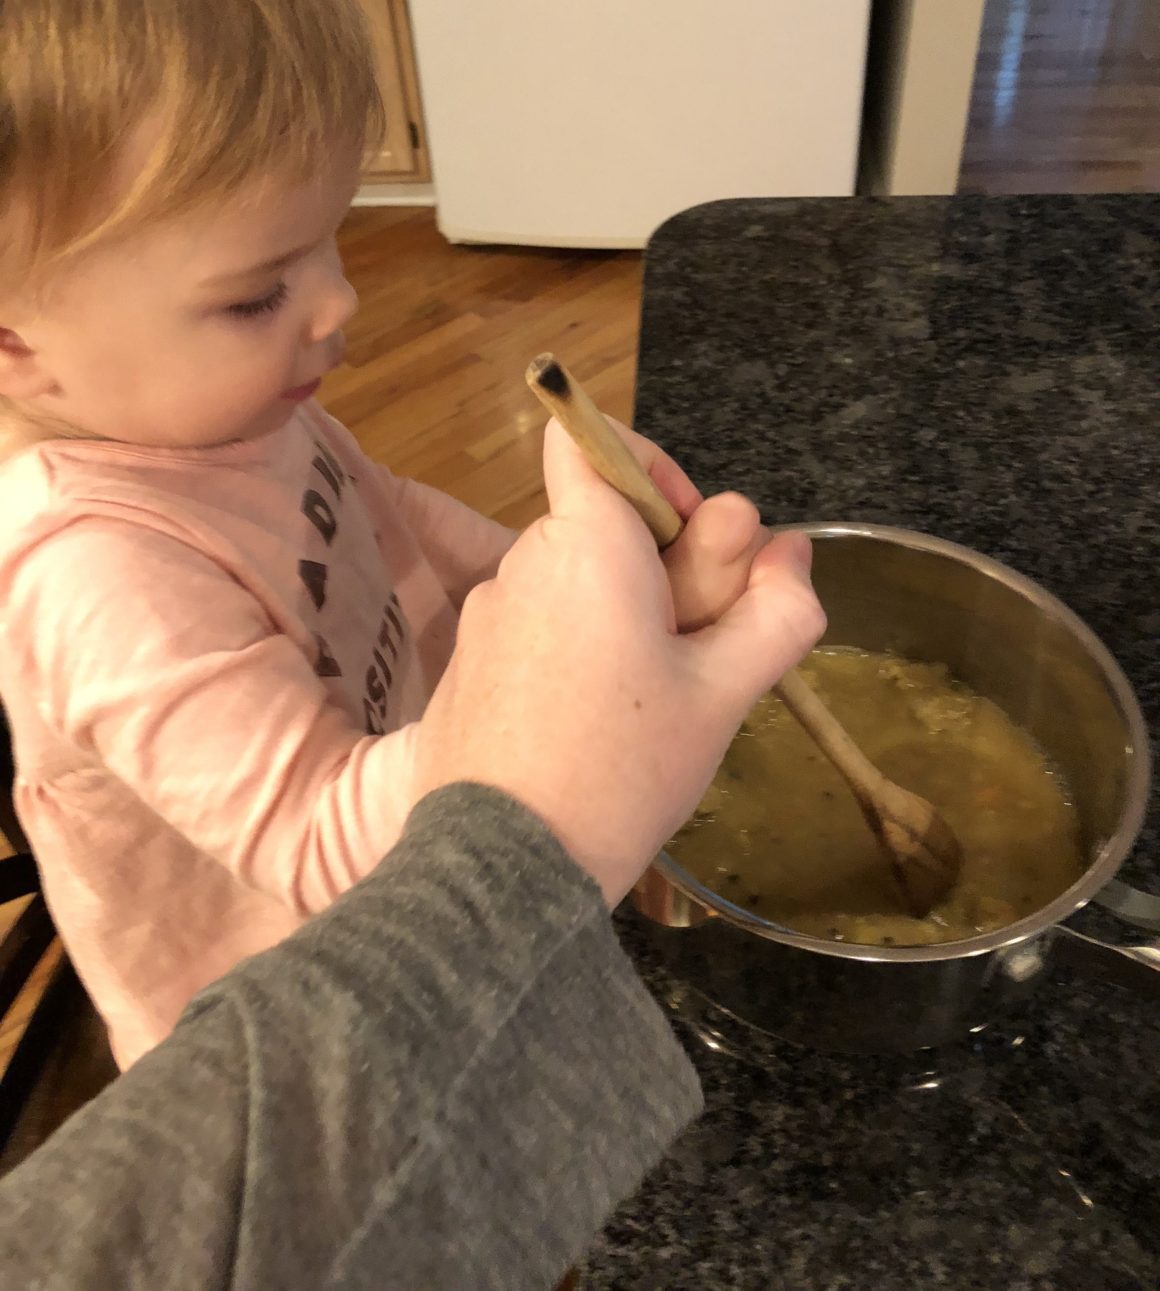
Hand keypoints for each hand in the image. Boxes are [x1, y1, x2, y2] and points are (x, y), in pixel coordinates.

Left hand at [411, 420, 824, 904]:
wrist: (504, 866)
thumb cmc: (622, 768)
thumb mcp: (723, 694)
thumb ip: (775, 611)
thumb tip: (793, 552)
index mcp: (586, 543)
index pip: (590, 438)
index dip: (652, 468)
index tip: (694, 539)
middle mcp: (524, 561)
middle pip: (603, 524)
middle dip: (663, 567)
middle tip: (700, 649)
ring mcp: (489, 614)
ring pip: (575, 582)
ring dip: (623, 614)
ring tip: (652, 702)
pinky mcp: (470, 663)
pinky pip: (539, 627)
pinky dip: (578, 651)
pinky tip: (600, 727)